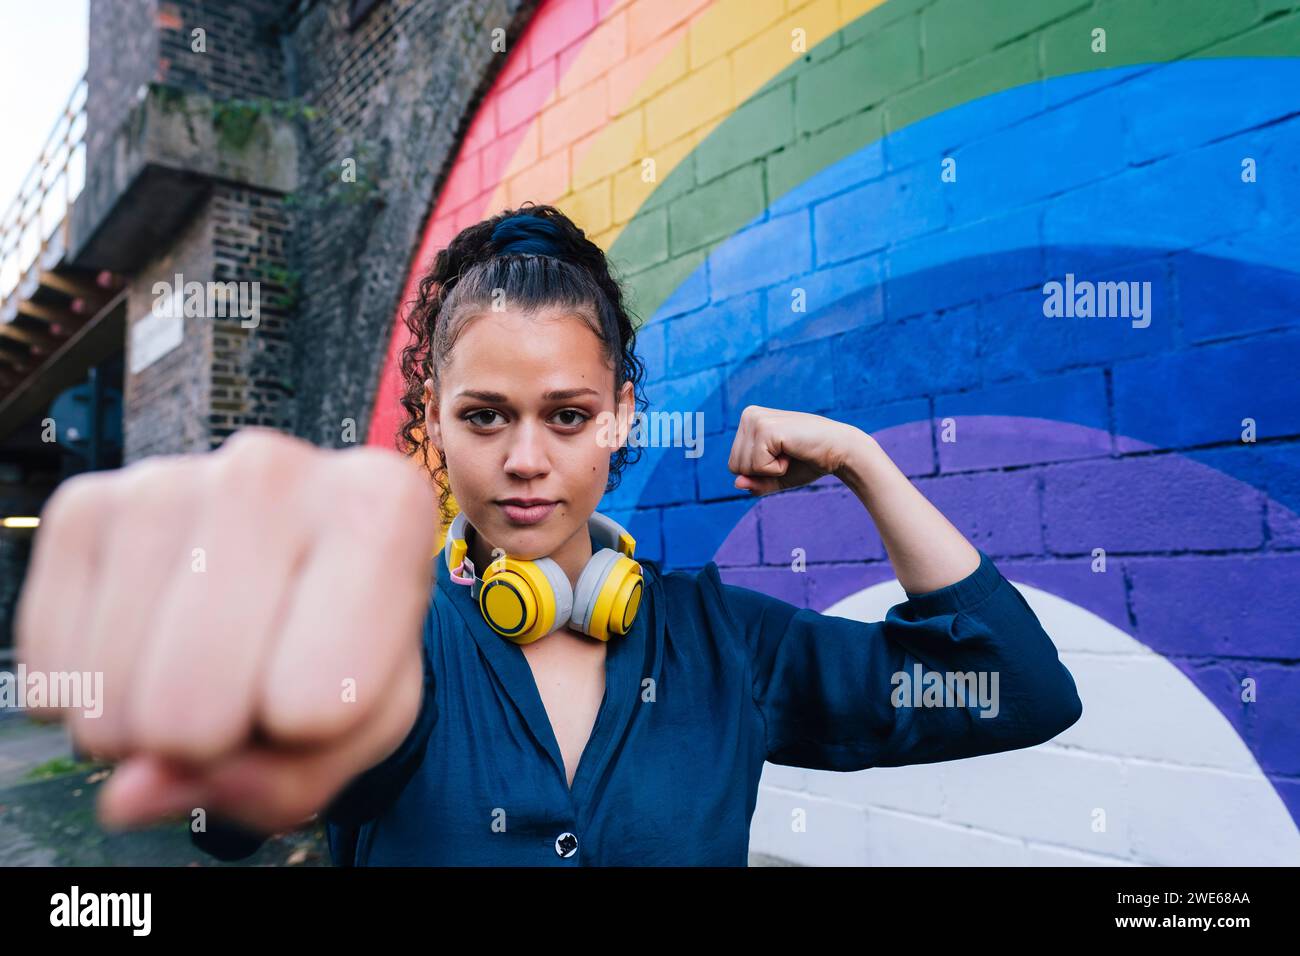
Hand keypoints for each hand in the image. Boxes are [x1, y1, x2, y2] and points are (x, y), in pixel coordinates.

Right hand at [13, 427, 438, 833]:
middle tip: (249, 690)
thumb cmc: (350, 644)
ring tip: (201, 668)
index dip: (311, 730)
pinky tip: (144, 647)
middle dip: (213, 739)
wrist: (298, 569)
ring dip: (145, 723)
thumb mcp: (368, 723)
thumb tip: (134, 789)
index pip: (316, 703)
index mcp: (383, 506)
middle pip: (195, 705)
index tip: (331, 679)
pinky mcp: (84, 505)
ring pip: (116, 694)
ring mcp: (167, 478)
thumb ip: (287, 779)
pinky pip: (55, 663)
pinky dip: (88, 691)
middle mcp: (273, 468)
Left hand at [727, 405, 863, 495]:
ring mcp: (756, 420)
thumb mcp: (775, 477)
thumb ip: (754, 482)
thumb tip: (736, 483)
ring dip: (770, 470)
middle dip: (762, 472)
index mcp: (748, 421)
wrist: (840, 451)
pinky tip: (792, 451)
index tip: (782, 456)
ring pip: (744, 467)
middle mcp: (749, 415)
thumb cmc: (808, 461)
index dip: (759, 472)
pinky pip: (757, 466)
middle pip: (735, 466)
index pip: (734, 464)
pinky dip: (777, 469)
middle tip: (788, 455)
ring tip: (790, 452)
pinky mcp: (766, 429)